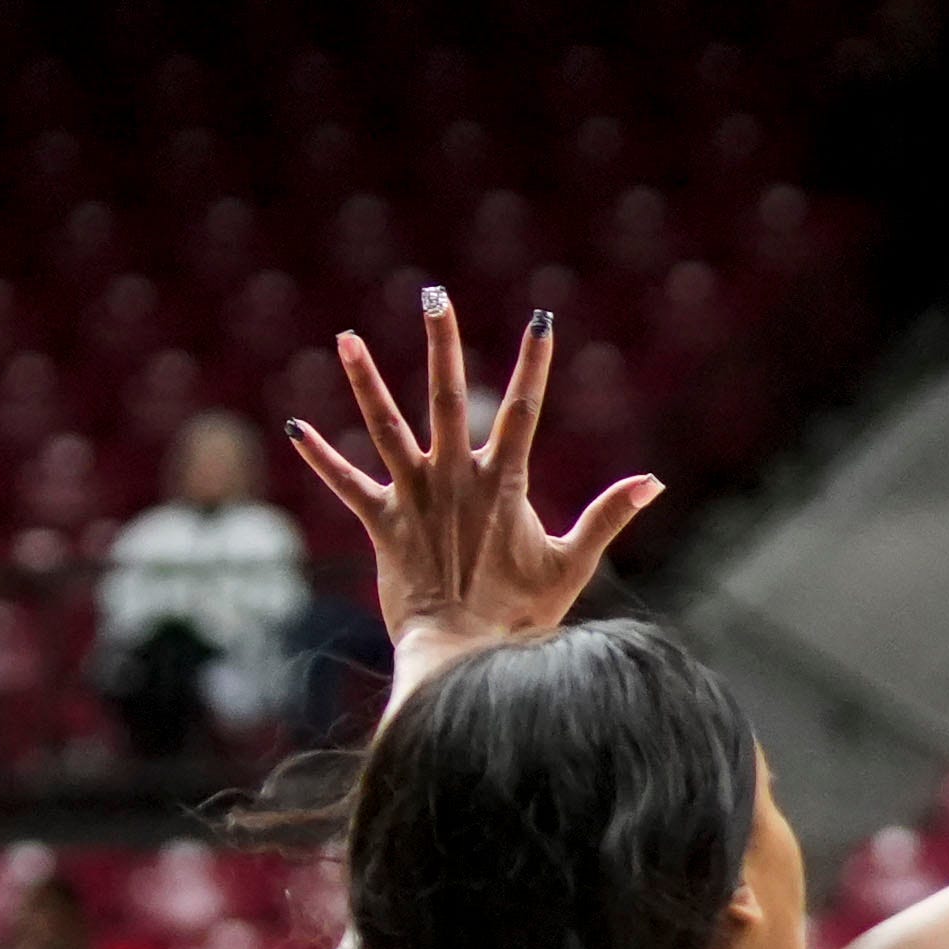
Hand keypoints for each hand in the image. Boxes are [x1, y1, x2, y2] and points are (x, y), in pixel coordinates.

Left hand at [289, 292, 663, 662]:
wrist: (461, 652)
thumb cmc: (520, 614)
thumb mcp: (572, 562)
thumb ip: (608, 515)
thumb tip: (654, 481)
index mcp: (504, 484)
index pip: (525, 410)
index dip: (535, 363)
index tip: (542, 320)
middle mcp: (455, 479)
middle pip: (448, 397)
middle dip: (441, 343)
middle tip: (434, 295)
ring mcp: (414, 498)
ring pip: (386, 428)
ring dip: (364, 381)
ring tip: (345, 338)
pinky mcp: (381, 524)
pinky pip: (344, 485)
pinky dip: (319, 457)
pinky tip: (294, 427)